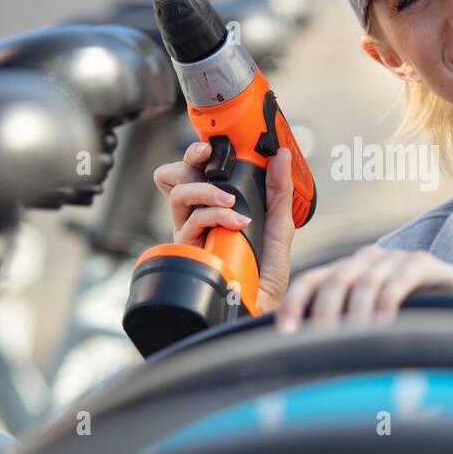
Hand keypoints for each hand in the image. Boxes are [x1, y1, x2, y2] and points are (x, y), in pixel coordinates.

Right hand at [153, 141, 295, 313]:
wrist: (261, 307)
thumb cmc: (265, 271)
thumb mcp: (279, 225)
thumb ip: (279, 190)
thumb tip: (281, 155)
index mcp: (213, 207)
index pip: (192, 171)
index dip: (196, 154)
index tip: (213, 146)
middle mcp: (196, 218)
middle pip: (172, 177)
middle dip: (189, 161)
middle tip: (209, 159)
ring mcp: (189, 235)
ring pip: (179, 194)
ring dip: (206, 190)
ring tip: (232, 201)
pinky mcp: (188, 251)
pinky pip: (192, 221)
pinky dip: (216, 216)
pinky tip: (238, 222)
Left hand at [274, 245, 452, 333]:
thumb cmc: (410, 323)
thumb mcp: (369, 328)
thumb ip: (341, 336)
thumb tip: (301, 363)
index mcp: (346, 272)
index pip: (310, 281)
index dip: (294, 305)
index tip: (284, 336)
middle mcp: (367, 260)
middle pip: (334, 282)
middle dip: (325, 316)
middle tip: (321, 347)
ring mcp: (395, 259)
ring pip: (364, 283)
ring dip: (356, 317)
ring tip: (353, 344)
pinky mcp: (424, 264)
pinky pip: (399, 281)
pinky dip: (387, 304)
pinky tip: (384, 327)